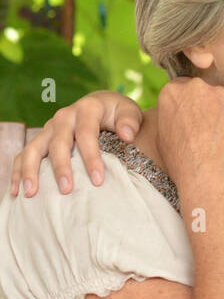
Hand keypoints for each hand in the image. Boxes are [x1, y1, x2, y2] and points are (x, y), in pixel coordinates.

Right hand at [9, 90, 144, 197]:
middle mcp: (63, 117)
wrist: (101, 104)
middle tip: (67, 190)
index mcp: (86, 109)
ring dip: (30, 171)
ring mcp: (49, 128)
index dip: (91, 158)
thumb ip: (130, 121)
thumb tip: (127, 135)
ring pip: (34, 149)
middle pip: (58, 144)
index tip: (98, 180)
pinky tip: (17, 191)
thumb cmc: (118, 113)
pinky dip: (18, 171)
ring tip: (31, 193)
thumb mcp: (129, 111)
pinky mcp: (42, 138)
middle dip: (61, 168)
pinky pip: (24, 155)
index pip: (86, 134)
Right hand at [154, 78, 223, 191]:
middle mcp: (196, 87)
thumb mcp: (164, 136)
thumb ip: (172, 115)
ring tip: (221, 138)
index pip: (182, 88)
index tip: (192, 119)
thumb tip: (180, 112)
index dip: (188, 106)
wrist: (210, 176)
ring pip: (223, 99)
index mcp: (171, 92)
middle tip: (208, 129)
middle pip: (203, 91)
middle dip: (205, 106)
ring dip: (223, 113)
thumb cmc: (183, 163)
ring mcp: (220, 93)